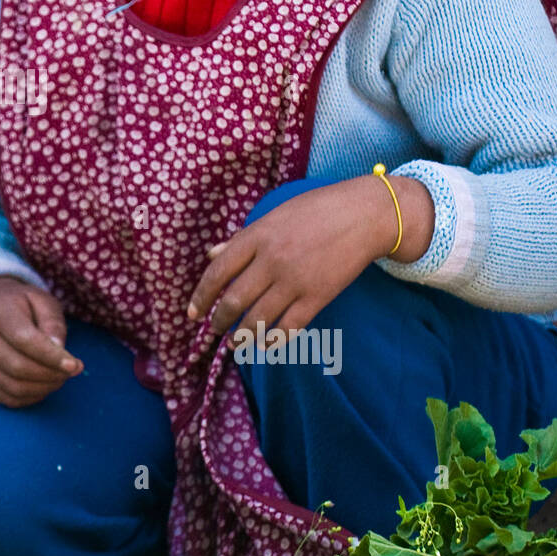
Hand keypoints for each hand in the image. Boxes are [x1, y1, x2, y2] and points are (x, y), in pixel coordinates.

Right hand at [0, 275, 81, 407]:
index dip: (52, 357)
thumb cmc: (22, 304)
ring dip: (44, 388)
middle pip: (18, 367)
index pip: (24, 340)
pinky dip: (32, 397)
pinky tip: (44, 385)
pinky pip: (8, 399)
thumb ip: (53, 323)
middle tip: (71, 371)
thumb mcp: (43, 301)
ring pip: (14, 387)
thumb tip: (59, 351)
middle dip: (51, 375)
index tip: (74, 365)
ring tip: (60, 377)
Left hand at [186, 175, 434, 340]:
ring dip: (242, 336)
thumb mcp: (273, 216)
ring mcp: (295, 280)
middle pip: (235, 300)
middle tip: (213, 330)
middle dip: (219, 321)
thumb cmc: (316, 210)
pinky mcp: (318, 296)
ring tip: (235, 343)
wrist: (364, 214)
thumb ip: (241, 239)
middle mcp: (272, 260)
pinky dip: (274, 340)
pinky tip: (265, 345)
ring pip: (259, 319)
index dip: (201, 296)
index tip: (192, 313)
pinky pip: (289, 326)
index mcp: (257, 236)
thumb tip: (211, 255)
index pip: (218, 272)